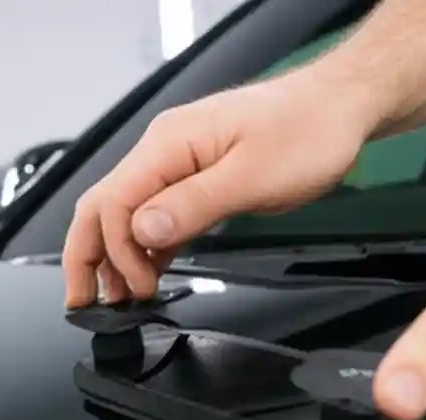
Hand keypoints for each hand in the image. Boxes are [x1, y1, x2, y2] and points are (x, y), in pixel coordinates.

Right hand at [62, 71, 373, 306]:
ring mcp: (179, 164)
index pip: (112, 201)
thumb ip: (193, 204)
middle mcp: (164, 150)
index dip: (113, 251)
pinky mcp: (197, 178)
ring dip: (118, 257)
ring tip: (121, 300)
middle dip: (89, 256)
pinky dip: (147, 247)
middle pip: (104, 206)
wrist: (338, 108)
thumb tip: (142, 229)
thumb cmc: (307, 131)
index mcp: (169, 144)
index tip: (136, 289)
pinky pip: (157, 215)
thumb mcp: (253, 176)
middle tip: (86, 304)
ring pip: (126, 214)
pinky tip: (149, 274)